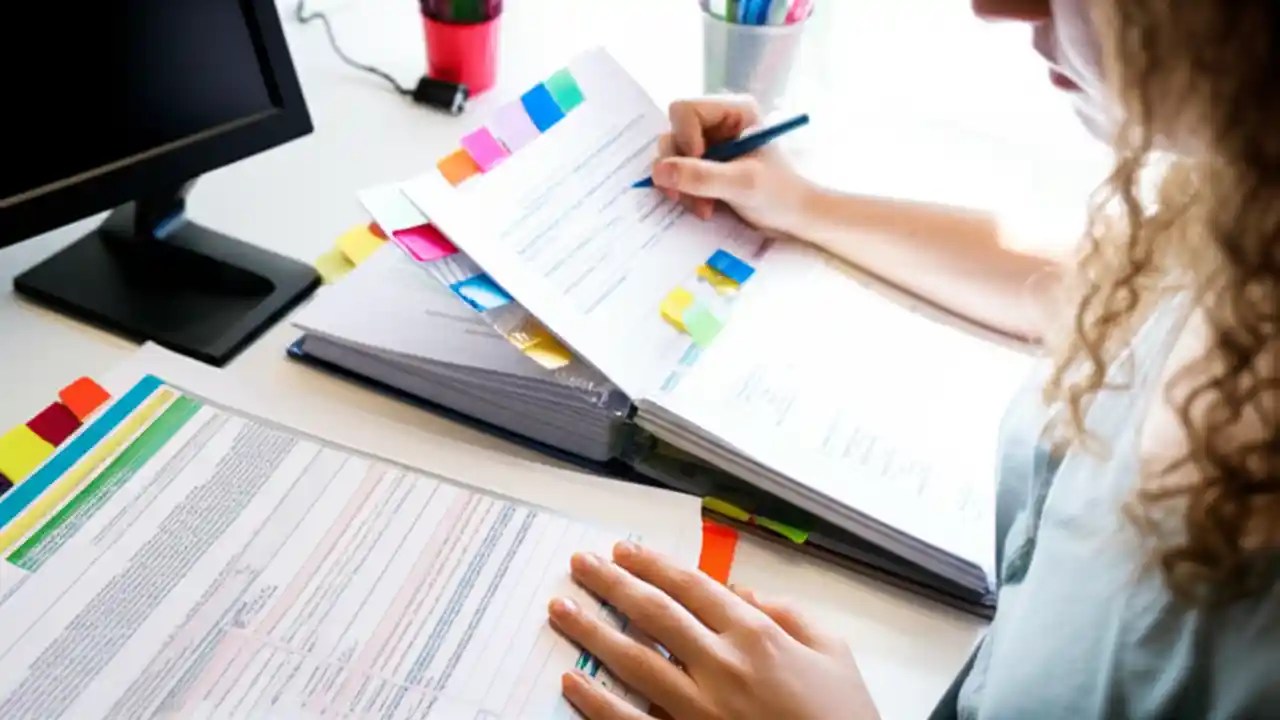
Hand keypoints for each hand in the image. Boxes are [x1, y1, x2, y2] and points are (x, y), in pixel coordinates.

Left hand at [547, 541, 878, 719]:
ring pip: (633, 661)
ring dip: (592, 632)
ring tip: (562, 609)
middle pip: (654, 614)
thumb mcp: (835, 652)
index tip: (623, 550)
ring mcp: (699, 710)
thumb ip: (789, 613)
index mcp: (757, 636)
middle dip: (612, 584)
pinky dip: (597, 703)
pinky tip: (572, 683)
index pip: (692, 586)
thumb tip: (743, 591)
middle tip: (581, 564)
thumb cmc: (845, 718)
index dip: (654, 564)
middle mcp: (722, 666)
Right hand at [654, 97, 814, 235]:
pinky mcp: (704, 167)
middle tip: (697, 199)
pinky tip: (703, 208)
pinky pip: (676, 174)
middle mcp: (717, 123)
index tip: (699, 164)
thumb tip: (658, 171)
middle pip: (672, 134)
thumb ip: (701, 176)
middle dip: (680, 170)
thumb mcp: (743, 184)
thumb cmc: (781, 195)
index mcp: (734, 111)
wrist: (795, 219)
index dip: (684, 138)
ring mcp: (709, 145)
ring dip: (681, 187)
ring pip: (670, 158)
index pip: (684, 110)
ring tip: (704, 208)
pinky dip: (684, 193)